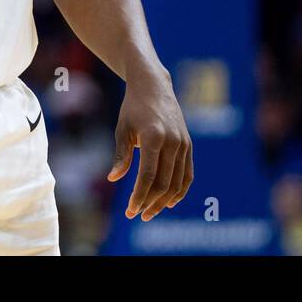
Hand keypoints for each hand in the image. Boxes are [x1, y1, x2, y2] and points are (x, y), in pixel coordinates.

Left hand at [107, 67, 192, 220]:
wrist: (154, 86)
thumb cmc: (133, 107)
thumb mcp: (123, 129)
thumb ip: (121, 155)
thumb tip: (113, 179)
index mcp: (154, 137)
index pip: (147, 176)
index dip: (139, 196)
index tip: (130, 211)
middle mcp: (172, 141)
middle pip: (163, 183)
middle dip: (150, 203)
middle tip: (136, 215)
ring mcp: (183, 144)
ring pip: (177, 182)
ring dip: (164, 201)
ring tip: (149, 212)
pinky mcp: (188, 145)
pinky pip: (187, 174)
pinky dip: (180, 191)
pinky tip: (169, 202)